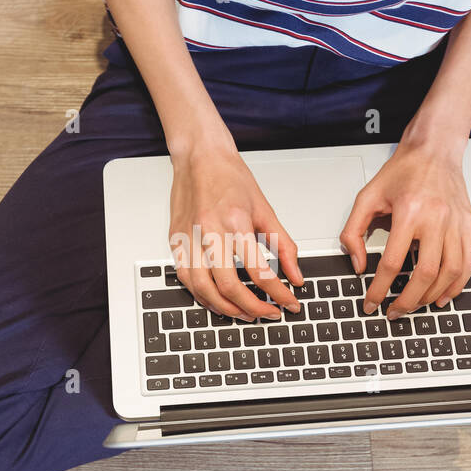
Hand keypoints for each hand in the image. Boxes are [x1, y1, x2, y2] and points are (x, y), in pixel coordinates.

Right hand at [168, 133, 303, 320]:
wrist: (199, 156)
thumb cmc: (230, 178)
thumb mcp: (265, 209)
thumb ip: (283, 245)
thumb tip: (295, 276)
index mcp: (235, 221)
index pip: (259, 270)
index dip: (277, 293)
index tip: (289, 303)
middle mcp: (209, 231)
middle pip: (228, 285)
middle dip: (251, 307)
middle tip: (268, 313)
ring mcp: (188, 237)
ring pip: (202, 288)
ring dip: (225, 308)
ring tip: (244, 313)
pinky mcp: (175, 241)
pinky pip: (185, 279)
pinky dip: (202, 296)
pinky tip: (218, 301)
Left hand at [339, 134, 470, 319]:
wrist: (435, 150)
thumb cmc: (403, 171)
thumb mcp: (367, 197)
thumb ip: (353, 232)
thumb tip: (358, 264)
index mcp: (409, 212)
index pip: (392, 262)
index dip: (380, 288)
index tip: (371, 302)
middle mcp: (437, 219)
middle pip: (425, 273)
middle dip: (408, 300)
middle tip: (395, 312)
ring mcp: (457, 223)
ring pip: (449, 273)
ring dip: (432, 296)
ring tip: (416, 306)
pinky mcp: (469, 226)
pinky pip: (468, 263)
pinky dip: (457, 285)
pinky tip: (443, 295)